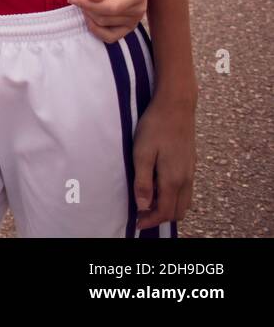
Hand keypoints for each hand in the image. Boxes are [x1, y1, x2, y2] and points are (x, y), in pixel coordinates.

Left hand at [65, 0, 147, 42]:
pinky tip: (88, 14)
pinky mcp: (125, 29)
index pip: (109, 7)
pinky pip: (107, 37)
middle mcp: (137, 12)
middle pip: (102, 17)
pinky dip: (94, 28)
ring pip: (100, 25)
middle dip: (84, 4)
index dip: (88, 4)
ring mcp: (132, 23)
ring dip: (86, 12)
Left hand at [131, 95, 195, 229]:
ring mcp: (191, 171)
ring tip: (148, 201)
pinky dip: (174, 196)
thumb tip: (143, 206)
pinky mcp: (191, 163)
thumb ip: (143, 181)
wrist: (176, 105)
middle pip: (177, 210)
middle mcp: (186, 179)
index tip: (137, 223)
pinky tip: (160, 186)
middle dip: (160, 217)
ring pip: (184, 201)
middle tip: (141, 214)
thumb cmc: (155, 126)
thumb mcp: (141, 153)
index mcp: (173, 179)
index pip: (165, 211)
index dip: (151, 220)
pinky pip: (186, 190)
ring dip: (168, 207)